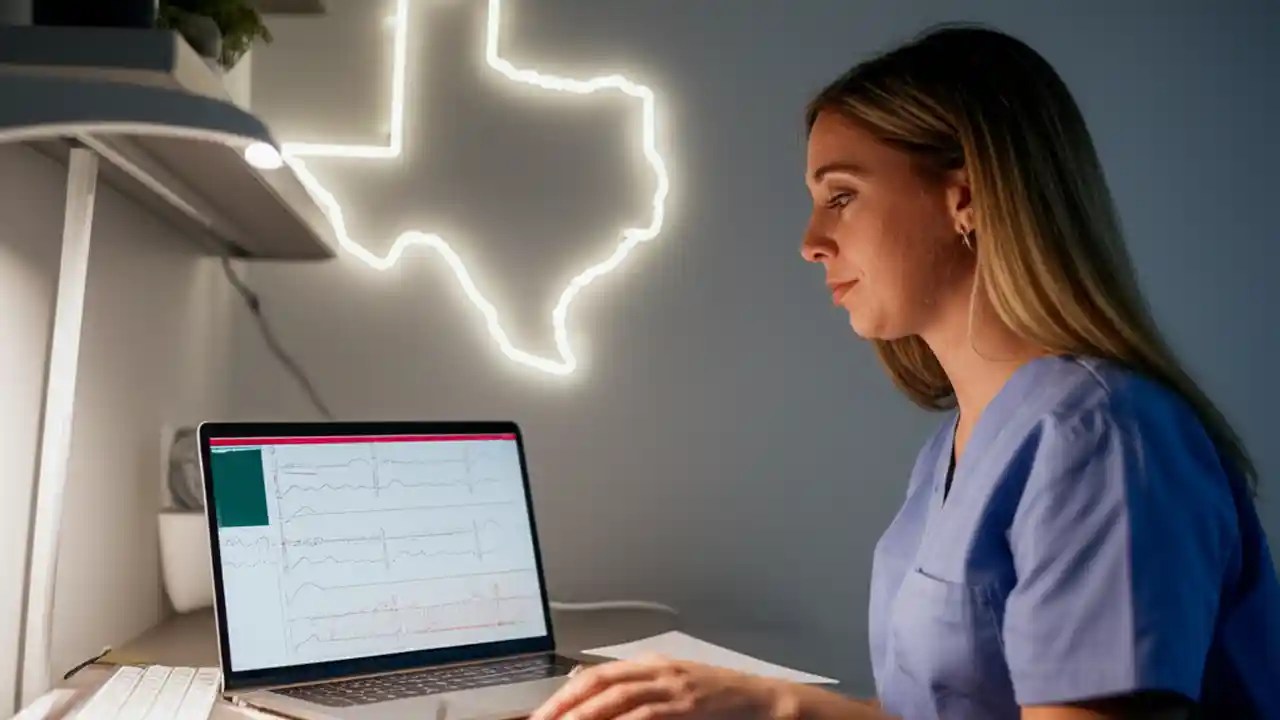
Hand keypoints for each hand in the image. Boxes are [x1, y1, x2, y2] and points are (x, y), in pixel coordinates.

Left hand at [530, 654, 786, 719]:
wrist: (763, 700)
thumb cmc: (717, 701)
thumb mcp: (672, 686)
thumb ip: (636, 689)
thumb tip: (588, 693)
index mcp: (649, 665)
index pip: (595, 676)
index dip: (563, 695)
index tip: (539, 717)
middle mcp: (658, 671)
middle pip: (600, 684)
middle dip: (566, 707)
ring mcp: (675, 687)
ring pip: (620, 698)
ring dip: (588, 715)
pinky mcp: (690, 705)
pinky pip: (649, 714)